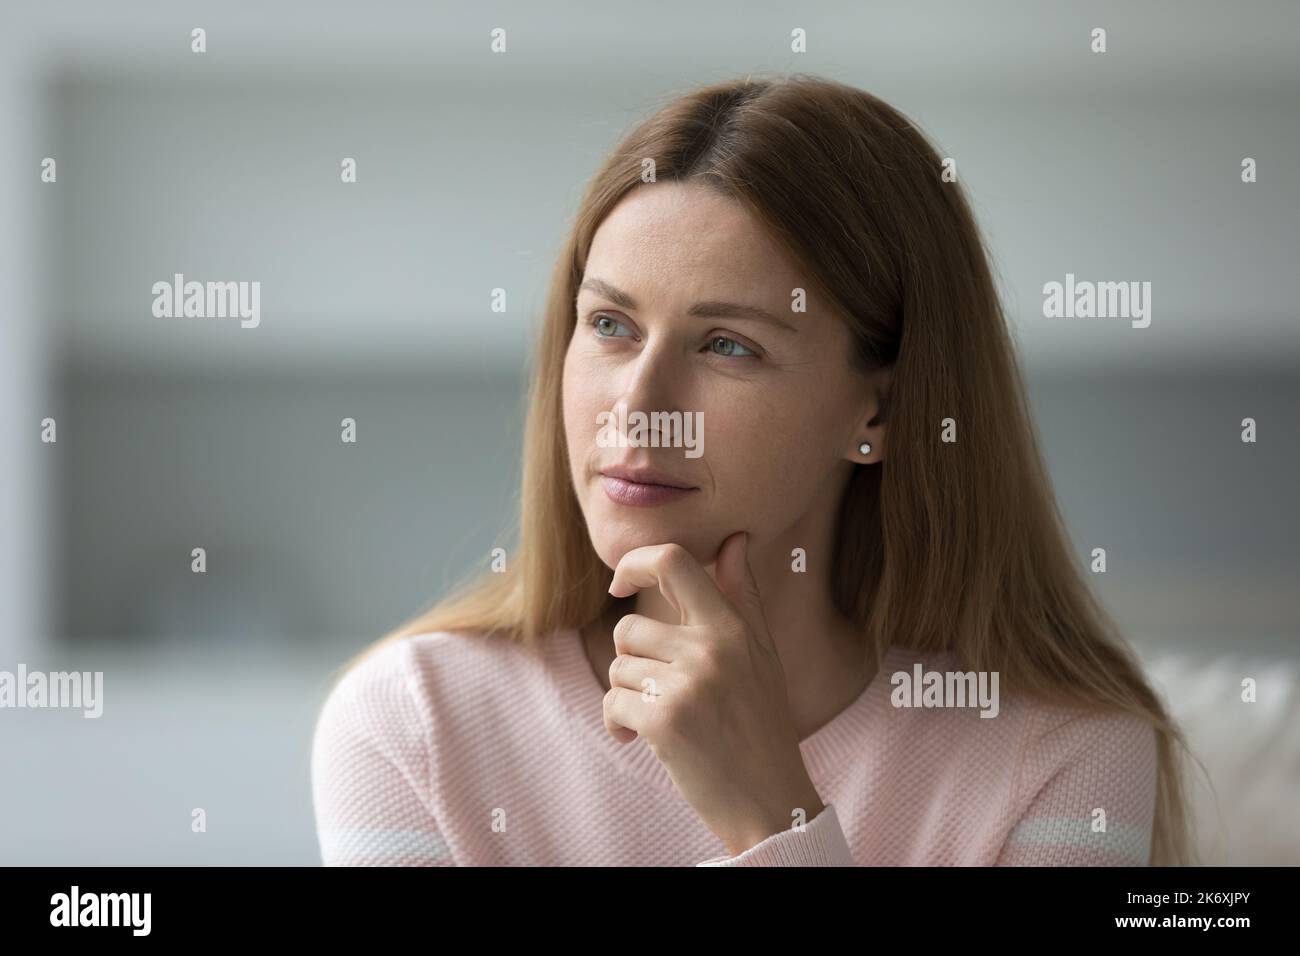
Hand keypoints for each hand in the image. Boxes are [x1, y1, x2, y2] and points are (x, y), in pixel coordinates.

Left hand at [602, 531, 825, 855]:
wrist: (770, 799)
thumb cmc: (762, 722)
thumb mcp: (761, 653)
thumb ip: (742, 594)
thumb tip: (734, 539)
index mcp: (731, 626)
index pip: (672, 561)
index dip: (634, 562)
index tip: (620, 582)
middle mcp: (710, 649)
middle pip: (628, 628)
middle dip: (632, 661)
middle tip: (662, 690)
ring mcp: (687, 685)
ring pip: (618, 669)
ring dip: (629, 696)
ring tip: (663, 718)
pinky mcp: (664, 722)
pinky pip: (612, 704)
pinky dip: (618, 725)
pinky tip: (643, 739)